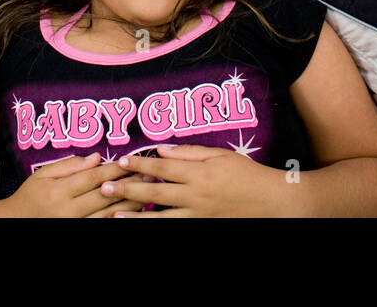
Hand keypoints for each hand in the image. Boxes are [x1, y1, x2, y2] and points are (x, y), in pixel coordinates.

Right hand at [1, 153, 143, 217]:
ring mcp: (73, 225)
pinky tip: (132, 212)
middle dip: (129, 184)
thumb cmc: (30, 195)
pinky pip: (101, 225)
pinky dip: (118, 218)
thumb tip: (96, 157)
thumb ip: (70, 165)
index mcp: (59, 192)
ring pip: (108, 214)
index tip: (133, 161)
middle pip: (105, 196)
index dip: (115, 169)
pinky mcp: (76, 231)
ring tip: (148, 192)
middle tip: (151, 174)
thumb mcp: (43, 174)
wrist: (14, 222)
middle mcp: (67, 211)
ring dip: (131, 203)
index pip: (93, 178)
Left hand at [101, 144, 288, 216]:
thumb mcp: (220, 155)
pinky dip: (157, 226)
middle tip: (105, 188)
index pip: (163, 167)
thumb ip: (189, 152)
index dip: (140, 164)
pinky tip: (143, 224)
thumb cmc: (246, 174)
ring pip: (161, 218)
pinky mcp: (203, 227)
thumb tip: (161, 148)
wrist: (271, 201)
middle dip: (127, 190)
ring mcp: (199, 215)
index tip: (121, 161)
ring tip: (114, 215)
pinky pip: (176, 228)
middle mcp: (196, 196)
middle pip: (155, 194)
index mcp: (199, 173)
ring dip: (135, 216)